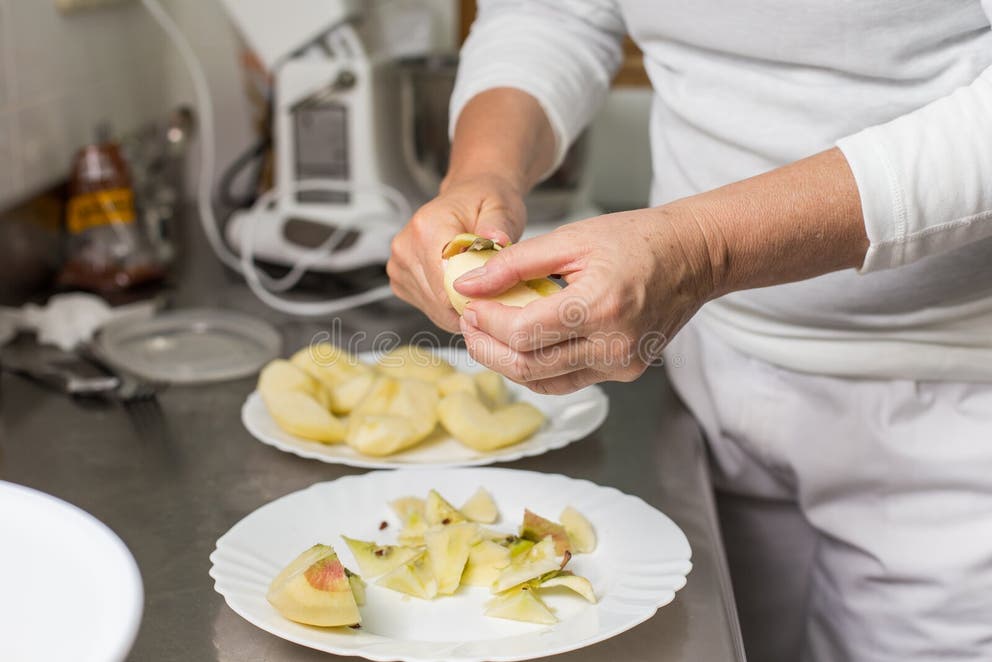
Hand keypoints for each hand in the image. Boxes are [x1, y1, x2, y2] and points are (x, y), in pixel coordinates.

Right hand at [387, 174, 526, 331]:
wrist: (468, 195)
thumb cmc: (484, 201)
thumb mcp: (500, 207)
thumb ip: (498, 226)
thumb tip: (498, 241)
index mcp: (427, 229)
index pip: (446, 286)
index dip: (475, 298)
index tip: (496, 295)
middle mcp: (406, 248)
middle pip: (439, 302)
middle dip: (470, 303)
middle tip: (493, 290)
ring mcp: (398, 265)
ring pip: (434, 309)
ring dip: (459, 307)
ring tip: (478, 285)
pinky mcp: (399, 279)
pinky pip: (428, 308)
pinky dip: (448, 306)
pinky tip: (462, 286)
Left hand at [452, 207, 716, 393]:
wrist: (693, 257)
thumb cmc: (637, 240)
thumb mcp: (571, 239)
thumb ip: (515, 264)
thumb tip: (468, 286)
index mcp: (600, 306)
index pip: (524, 332)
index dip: (487, 323)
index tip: (470, 306)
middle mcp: (613, 345)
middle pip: (529, 366)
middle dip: (488, 349)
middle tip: (469, 325)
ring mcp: (621, 364)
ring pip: (544, 381)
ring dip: (507, 362)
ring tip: (488, 334)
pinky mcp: (624, 372)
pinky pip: (566, 380)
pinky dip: (537, 367)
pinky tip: (521, 345)